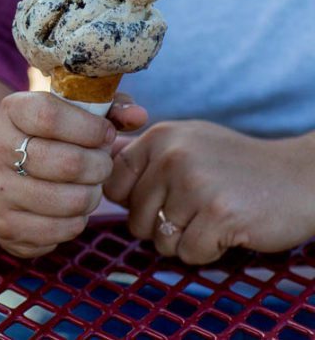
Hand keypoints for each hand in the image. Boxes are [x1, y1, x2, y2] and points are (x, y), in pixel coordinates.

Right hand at [0, 91, 145, 257]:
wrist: (5, 174)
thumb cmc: (51, 138)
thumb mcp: (73, 112)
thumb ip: (109, 108)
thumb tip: (139, 116)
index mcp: (11, 111)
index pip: (52, 117)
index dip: (91, 128)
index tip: (105, 134)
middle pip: (67, 162)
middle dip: (99, 166)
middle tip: (102, 165)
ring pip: (69, 201)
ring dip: (91, 196)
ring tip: (88, 186)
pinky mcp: (4, 226)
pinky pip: (61, 231)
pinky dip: (76, 222)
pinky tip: (69, 208)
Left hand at [105, 121, 314, 263]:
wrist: (301, 178)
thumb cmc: (236, 166)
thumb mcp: (187, 144)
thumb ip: (144, 155)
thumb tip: (96, 160)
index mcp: (159, 137)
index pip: (112, 183)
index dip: (131, 202)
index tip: (160, 199)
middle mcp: (172, 156)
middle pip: (133, 217)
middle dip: (160, 226)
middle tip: (197, 209)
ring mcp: (195, 185)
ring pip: (159, 240)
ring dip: (184, 241)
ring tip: (212, 218)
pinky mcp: (219, 215)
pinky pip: (188, 254)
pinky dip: (206, 252)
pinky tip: (227, 230)